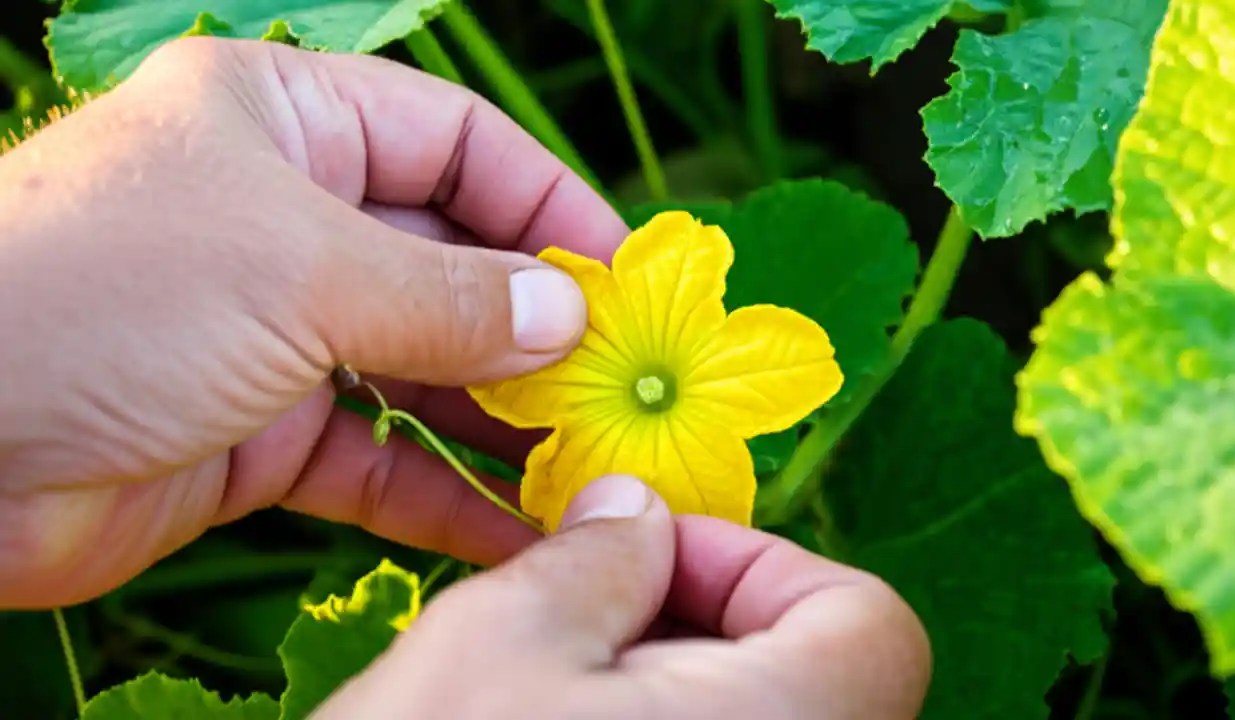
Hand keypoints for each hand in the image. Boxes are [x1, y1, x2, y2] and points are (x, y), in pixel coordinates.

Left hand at [0, 37, 626, 606]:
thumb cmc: (104, 297)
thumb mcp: (296, 268)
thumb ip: (445, 296)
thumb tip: (566, 313)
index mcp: (288, 123)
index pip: (458, 144)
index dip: (549, 202)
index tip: (627, 273)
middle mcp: (288, 218)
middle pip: (451, 262)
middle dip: (538, 325)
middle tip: (624, 384)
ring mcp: (277, 331)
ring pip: (425, 369)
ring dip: (505, 418)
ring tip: (591, 461)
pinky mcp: (263, 436)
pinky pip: (380, 459)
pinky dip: (446, 493)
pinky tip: (516, 525)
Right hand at [316, 475, 931, 719]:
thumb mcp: (498, 643)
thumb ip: (594, 558)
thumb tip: (635, 513)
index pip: (865, 619)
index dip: (755, 561)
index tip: (646, 559)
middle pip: (805, 677)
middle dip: (690, 621)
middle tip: (576, 619)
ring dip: (657, 689)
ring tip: (542, 693)